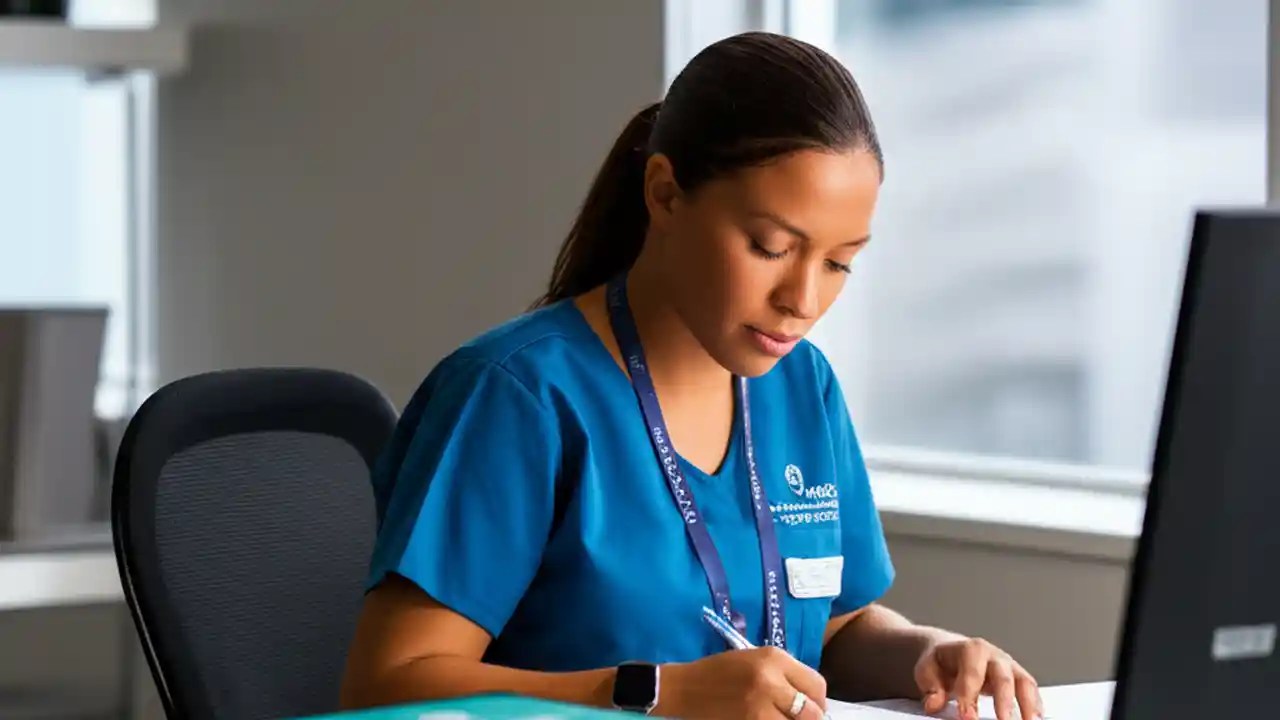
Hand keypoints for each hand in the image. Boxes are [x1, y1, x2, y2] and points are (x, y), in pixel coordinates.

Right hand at [659, 647, 828, 719]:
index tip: (812, 708)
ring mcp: (759, 707)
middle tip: (798, 719)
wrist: (685, 687)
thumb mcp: (756, 659)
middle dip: (810, 718)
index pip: (817, 686)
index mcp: (774, 658)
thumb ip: (785, 675)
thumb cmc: (721, 671)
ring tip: (780, 718)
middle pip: (812, 712)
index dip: (819, 702)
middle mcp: (771, 681)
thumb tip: (813, 701)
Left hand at [913, 637, 1042, 719]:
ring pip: (1025, 683)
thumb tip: (934, 703)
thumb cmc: (941, 663)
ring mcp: (1010, 667)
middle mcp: (994, 656)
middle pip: (1003, 678)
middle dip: (1004, 702)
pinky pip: (1031, 691)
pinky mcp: (1019, 679)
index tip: (967, 718)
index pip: (972, 673)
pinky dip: (1035, 707)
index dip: (969, 696)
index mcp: (970, 649)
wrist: (952, 653)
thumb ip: (930, 686)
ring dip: (1028, 706)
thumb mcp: (927, 669)